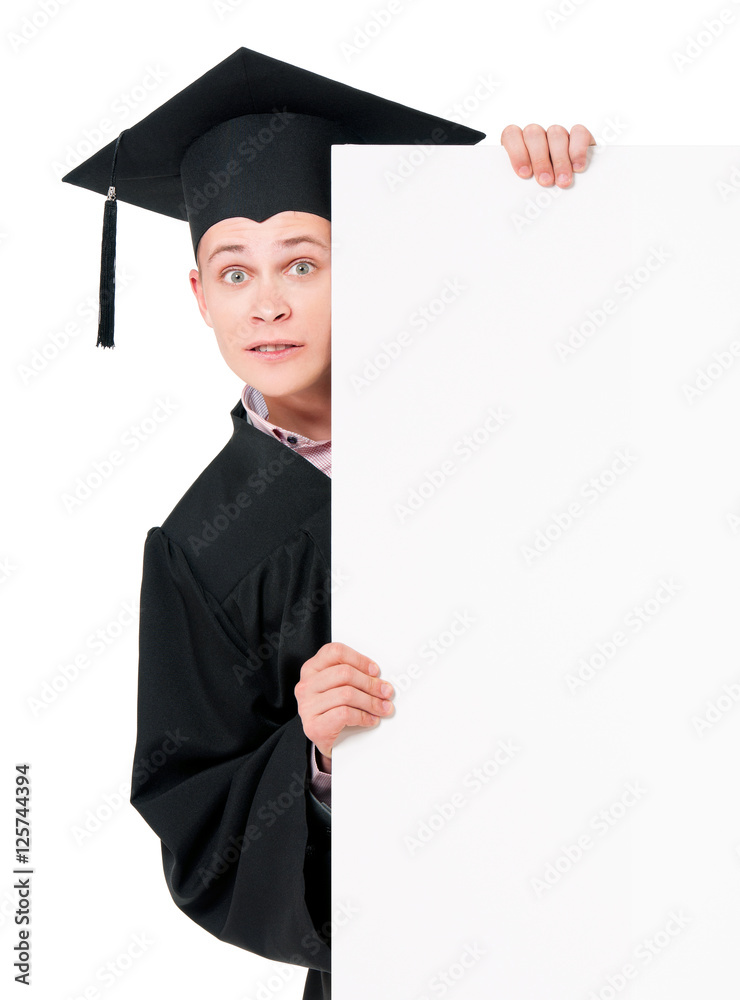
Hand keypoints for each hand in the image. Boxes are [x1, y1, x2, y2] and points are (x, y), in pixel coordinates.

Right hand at [295, 641, 394, 763]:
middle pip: (345, 673)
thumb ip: (352, 676)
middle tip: (385, 691)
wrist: (323, 739)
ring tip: (382, 707)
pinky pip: (344, 714)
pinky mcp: (313, 726)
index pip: (336, 652)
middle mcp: (306, 685)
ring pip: (347, 694)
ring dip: (371, 702)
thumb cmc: (332, 709)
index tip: (375, 671)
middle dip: (370, 683)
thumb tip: (379, 680)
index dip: (359, 660)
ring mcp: (307, 706)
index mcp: (311, 668)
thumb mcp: (338, 686)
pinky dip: (363, 716)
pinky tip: (370, 719)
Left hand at [500, 124, 594, 186]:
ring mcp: (557, 134)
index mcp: (519, 143)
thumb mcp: (526, 189)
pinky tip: (577, 168)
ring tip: (562, 181)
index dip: (517, 152)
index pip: (511, 134)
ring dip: (560, 160)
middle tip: (546, 181)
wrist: (568, 194)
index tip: (524, 174)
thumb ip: (520, 186)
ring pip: (556, 134)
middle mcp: (537, 136)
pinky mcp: (578, 136)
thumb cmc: (540, 191)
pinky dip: (578, 150)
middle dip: (540, 160)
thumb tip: (511, 201)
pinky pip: (579, 133)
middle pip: (534, 134)